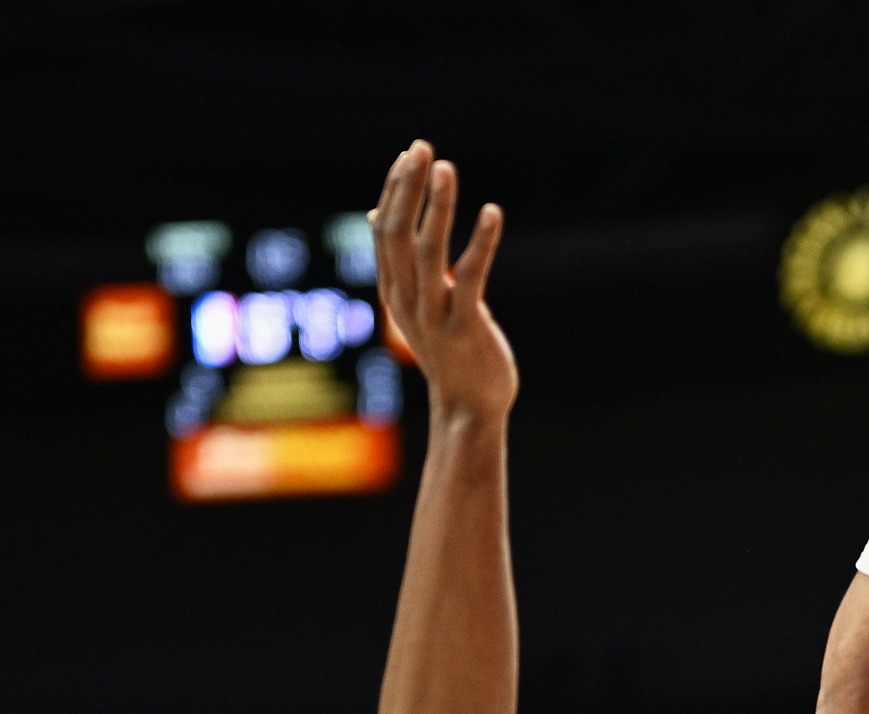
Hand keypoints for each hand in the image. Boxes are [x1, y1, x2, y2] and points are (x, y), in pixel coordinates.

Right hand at [370, 140, 514, 418]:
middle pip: (398, 233)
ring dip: (437, 206)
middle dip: (408, 188)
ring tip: (445, 168)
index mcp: (395, 290)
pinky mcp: (465, 327)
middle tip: (422, 148)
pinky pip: (470, 278)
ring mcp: (434, 315)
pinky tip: (492, 212)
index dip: (395, 190)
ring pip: (427, 251)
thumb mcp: (416, 304)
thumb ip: (400, 261)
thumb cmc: (449, 353)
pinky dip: (481, 242)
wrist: (469, 410)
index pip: (386, 230)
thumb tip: (376, 214)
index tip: (409, 154)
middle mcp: (407, 300)